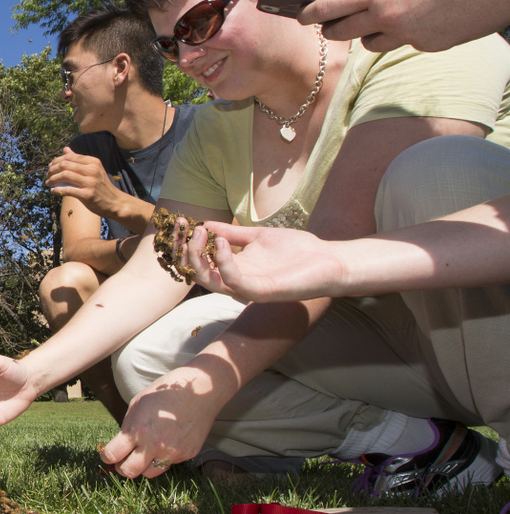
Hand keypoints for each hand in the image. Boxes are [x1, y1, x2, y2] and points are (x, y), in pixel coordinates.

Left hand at [46, 149, 126, 218]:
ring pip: (65, 175)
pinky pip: (68, 190)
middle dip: (52, 170)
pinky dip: (58, 190)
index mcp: (93, 162)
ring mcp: (90, 182)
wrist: (115, 202)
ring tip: (48, 183)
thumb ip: (79, 160)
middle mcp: (92, 170)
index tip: (50, 167)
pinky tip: (53, 191)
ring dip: (53, 179)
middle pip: (65, 165)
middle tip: (47, 175)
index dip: (56, 161)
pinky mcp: (87, 195)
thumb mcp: (93, 169)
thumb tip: (66, 149)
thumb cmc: (101, 186)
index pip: (69, 157)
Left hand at [100, 364, 219, 479]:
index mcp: (138, 429)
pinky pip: (169, 463)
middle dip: (122, 468)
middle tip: (122, 462)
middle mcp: (154, 445)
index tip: (107, 454)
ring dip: (143, 466)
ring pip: (149, 473)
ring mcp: (172, 452)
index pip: (113, 455)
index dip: (106, 456)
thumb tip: (121, 444)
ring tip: (145, 453)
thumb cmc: (165, 393)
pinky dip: (163, 457)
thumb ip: (128, 426)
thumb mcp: (138, 404)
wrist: (200, 391)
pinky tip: (168, 440)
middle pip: (129, 472)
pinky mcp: (187, 455)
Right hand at [189, 223, 348, 302]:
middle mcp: (237, 282)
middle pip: (197, 273)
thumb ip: (233, 234)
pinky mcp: (263, 292)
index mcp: (234, 269)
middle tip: (189, 227)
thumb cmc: (298, 250)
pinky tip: (223, 243)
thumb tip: (206, 223)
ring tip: (203, 232)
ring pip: (210, 281)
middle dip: (186, 251)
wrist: (330, 260)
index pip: (199, 261)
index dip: (186, 243)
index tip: (182, 221)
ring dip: (200, 256)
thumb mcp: (258, 236)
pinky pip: (235, 283)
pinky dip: (224, 263)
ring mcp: (249, 289)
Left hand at [299, 0, 509, 52]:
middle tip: (331, 26)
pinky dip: (410, 36)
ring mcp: (409, 36)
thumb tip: (369, 4)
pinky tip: (428, 21)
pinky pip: (407, 45)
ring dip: (372, 35)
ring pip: (373, 43)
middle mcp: (389, 17)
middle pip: (343, 33)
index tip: (299, 17)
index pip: (331, 7)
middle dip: (335, 30)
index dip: (311, 15)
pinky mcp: (430, 47)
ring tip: (386, 19)